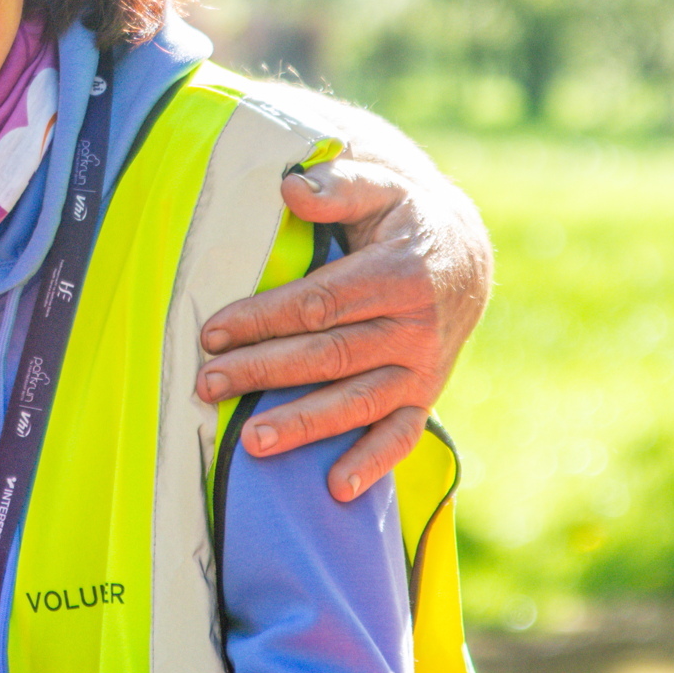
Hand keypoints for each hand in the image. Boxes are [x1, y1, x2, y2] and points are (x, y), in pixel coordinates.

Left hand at [195, 155, 490, 501]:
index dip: (262, 320)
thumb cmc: (404, 217)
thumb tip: (291, 187)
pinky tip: (335, 486)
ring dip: (304, 424)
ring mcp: (423, 368)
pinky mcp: (426, 394)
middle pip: (329, 356)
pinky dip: (372, 463)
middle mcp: (414, 328)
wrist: (465, 255)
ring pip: (358, 401)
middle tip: (208, 383)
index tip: (213, 333)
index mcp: (399, 274)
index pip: (318, 303)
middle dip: (264, 372)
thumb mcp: (381, 185)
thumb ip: (339, 185)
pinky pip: (401, 435)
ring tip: (251, 441)